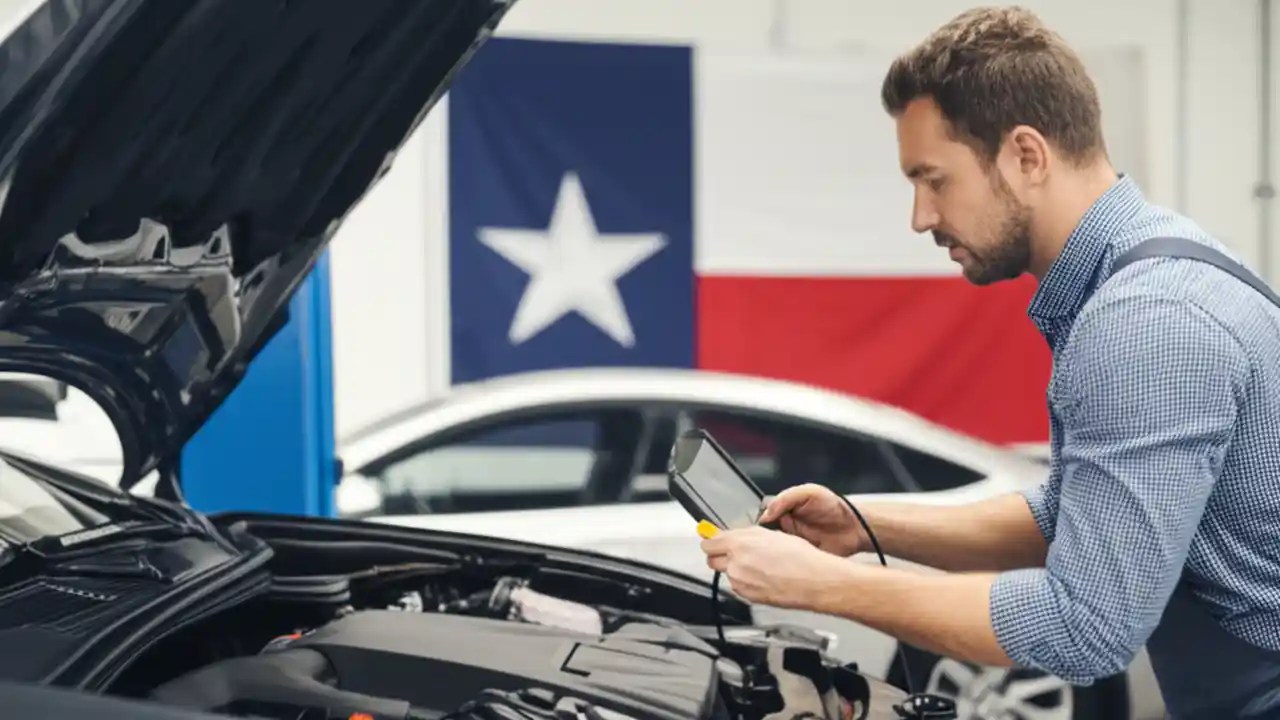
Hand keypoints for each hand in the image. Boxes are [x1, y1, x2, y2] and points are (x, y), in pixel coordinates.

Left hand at [701, 526, 854, 608]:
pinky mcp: (747, 596)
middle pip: (711, 560)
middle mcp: (735, 563)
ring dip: (736, 570)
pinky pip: (739, 586)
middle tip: (734, 553)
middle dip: (719, 556)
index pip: (708, 543)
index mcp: (739, 543)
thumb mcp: (770, 535)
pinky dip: (746, 582)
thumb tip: (731, 536)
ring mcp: (740, 581)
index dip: (711, 541)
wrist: (813, 580)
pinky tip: (764, 578)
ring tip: (759, 566)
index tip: (711, 540)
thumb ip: (745, 536)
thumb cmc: (799, 556)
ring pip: (727, 574)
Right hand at [759, 483, 868, 556]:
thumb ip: (787, 498)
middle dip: (762, 539)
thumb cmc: (833, 506)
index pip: (763, 515)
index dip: (759, 522)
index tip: (760, 527)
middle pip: (764, 534)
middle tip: (764, 542)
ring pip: (774, 549)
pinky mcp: (800, 557)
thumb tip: (766, 513)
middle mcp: (785, 526)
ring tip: (773, 552)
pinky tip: (784, 562)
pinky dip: (784, 563)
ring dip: (772, 551)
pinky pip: (787, 561)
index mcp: (784, 509)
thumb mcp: (810, 492)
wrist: (855, 527)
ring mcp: (792, 543)